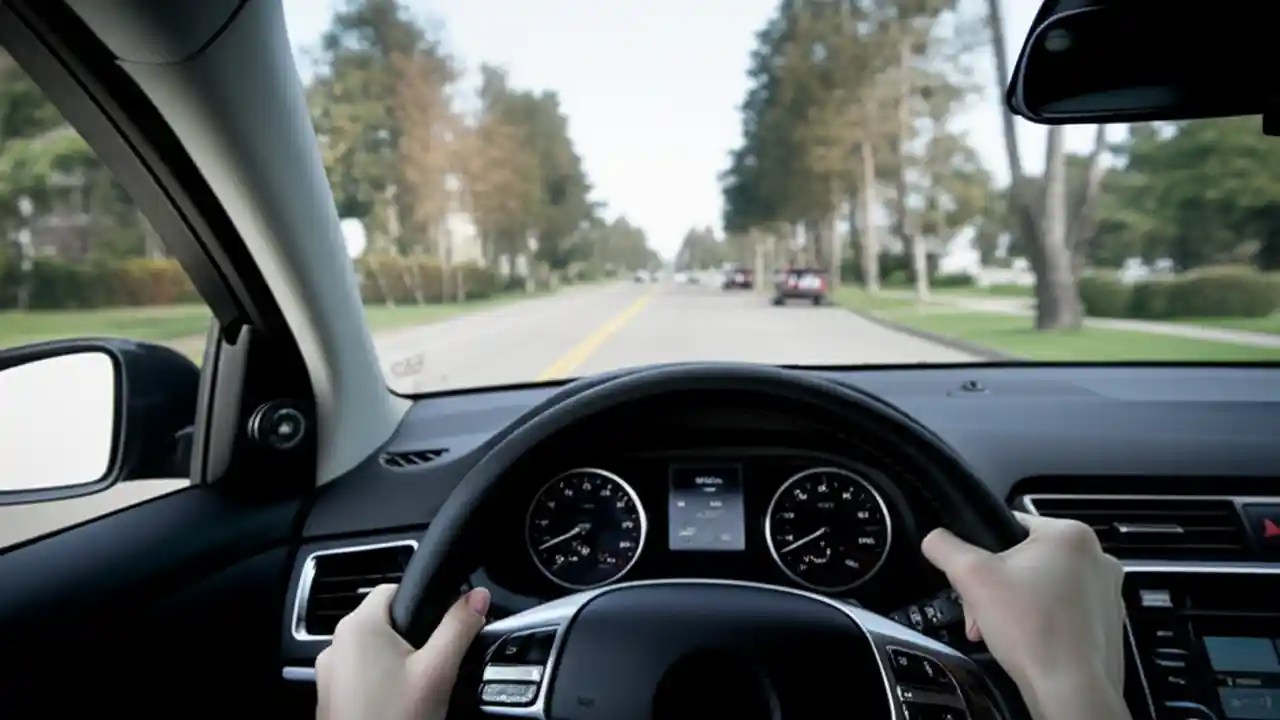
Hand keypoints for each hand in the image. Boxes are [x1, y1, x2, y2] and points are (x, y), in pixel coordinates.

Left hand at [316, 585, 489, 719]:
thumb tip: (477, 596)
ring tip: (416, 689)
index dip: (422, 603)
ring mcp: (329, 673)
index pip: (393, 589)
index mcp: (358, 626)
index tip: (440, 627)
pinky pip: (360, 675)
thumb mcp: (437, 672)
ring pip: (373, 651)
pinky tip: (397, 704)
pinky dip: (380, 682)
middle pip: (384, 622)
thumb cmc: (394, 719)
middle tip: (432, 666)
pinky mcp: (330, 696)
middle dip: (412, 638)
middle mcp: (336, 644)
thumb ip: (458, 627)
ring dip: (396, 662)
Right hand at [921, 512, 1128, 719]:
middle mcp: (1098, 557)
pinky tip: (1029, 641)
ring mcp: (1109, 592)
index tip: (975, 582)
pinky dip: (1044, 622)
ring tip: (1001, 631)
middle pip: (1027, 561)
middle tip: (982, 613)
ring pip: (1046, 587)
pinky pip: (1066, 611)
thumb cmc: (1030, 628)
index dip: (984, 553)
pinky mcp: (1109, 622)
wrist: (1071, 688)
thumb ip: (945, 548)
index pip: (1012, 526)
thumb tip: (934, 539)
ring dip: (1017, 605)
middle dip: (997, 588)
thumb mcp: (972, 576)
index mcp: (1071, 533)